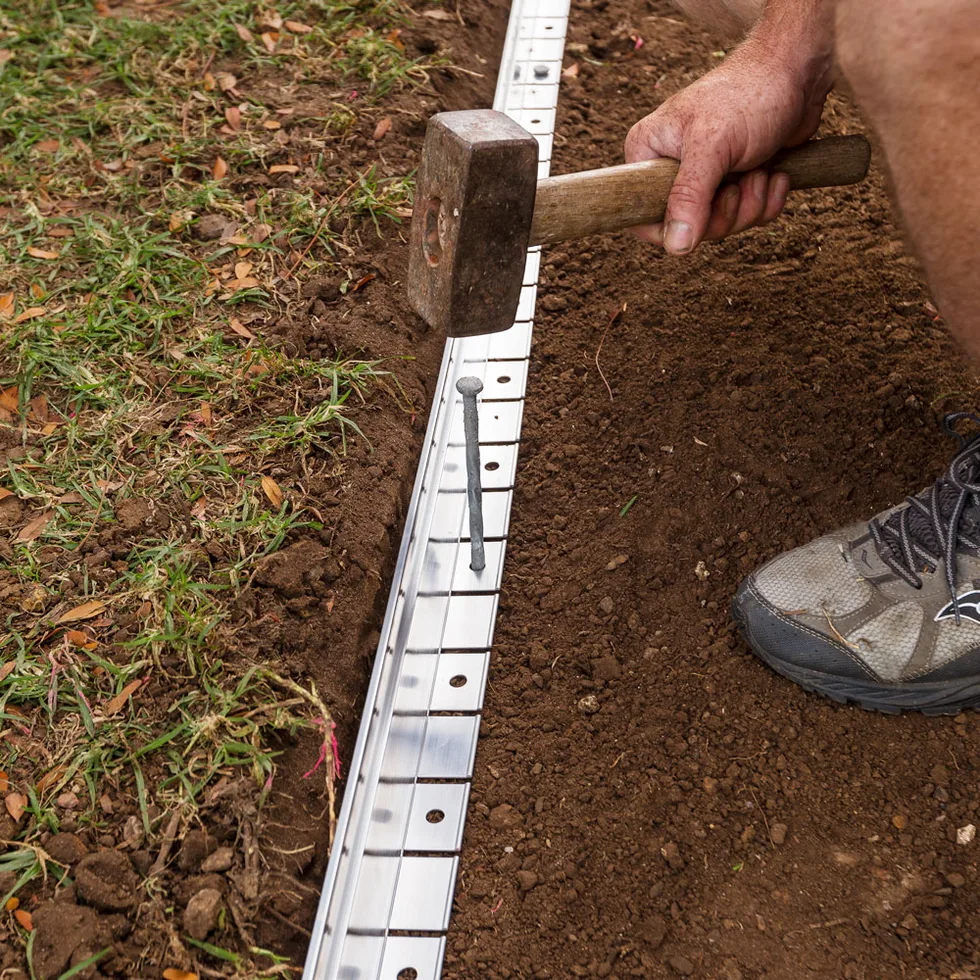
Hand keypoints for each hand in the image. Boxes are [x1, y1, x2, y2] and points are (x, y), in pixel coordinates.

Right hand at [625, 38, 831, 253]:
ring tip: (761, 170)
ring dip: (750, 204)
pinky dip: (767, 201)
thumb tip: (676, 246)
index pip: (643, 216)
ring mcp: (705, 179)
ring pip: (721, 226)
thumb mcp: (712, 147)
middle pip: (688, 228)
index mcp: (648, 155)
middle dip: (725, 212)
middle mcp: (671, 169)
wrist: (798, 73)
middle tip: (740, 182)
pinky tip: (775, 173)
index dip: (672, 229)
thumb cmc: (749, 95)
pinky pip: (746, 217)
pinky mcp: (735, 183)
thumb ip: (689, 197)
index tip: (702, 217)